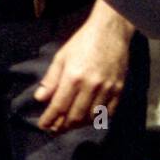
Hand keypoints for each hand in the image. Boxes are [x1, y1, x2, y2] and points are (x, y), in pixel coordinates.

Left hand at [34, 0, 133, 133]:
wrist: (111, 31)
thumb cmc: (83, 42)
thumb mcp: (62, 56)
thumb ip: (51, 79)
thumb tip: (40, 98)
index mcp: (73, 77)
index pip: (59, 106)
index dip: (49, 119)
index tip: (43, 125)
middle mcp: (91, 85)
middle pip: (75, 116)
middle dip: (63, 126)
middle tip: (56, 128)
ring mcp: (107, 88)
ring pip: (92, 117)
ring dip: (79, 124)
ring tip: (71, 123)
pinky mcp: (119, 89)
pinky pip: (108, 112)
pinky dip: (98, 118)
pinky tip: (90, 116)